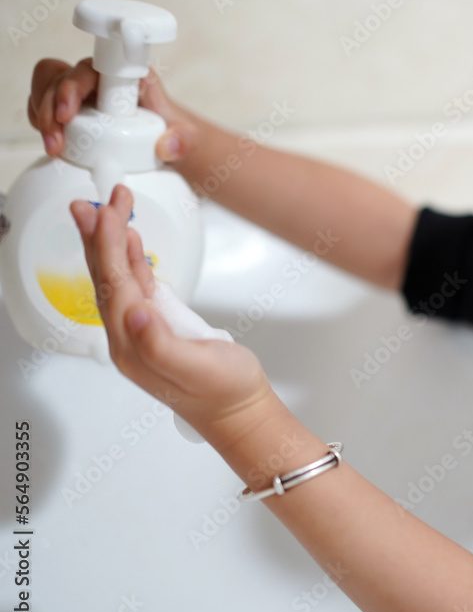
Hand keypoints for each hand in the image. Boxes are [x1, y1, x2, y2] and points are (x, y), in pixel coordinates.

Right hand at [27, 58, 199, 162]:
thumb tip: (165, 146)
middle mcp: (101, 78)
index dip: (73, 86)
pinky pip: (45, 106)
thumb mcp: (188, 137)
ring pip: (46, 88)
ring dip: (42, 116)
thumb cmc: (176, 131)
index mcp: (126, 75)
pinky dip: (42, 122)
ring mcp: (84, 93)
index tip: (68, 113)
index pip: (91, 68)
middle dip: (51, 106)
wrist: (170, 141)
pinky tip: (52, 143)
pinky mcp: (74, 109)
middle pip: (60, 76)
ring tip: (53, 147)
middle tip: (56, 141)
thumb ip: (183, 140)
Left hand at [70, 184, 273, 448]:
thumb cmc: (223, 391)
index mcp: (132, 344)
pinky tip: (129, 243)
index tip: (108, 212)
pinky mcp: (159, 325)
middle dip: (99, 235)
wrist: (239, 411)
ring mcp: (142, 330)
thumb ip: (160, 344)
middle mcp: (129, 336)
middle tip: (94, 200)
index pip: (113, 283)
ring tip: (105, 211)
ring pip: (117, 277)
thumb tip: (136, 313)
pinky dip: (129, 259)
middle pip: (105, 276)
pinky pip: (136, 286)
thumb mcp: (195, 368)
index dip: (108, 244)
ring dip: (110, 242)